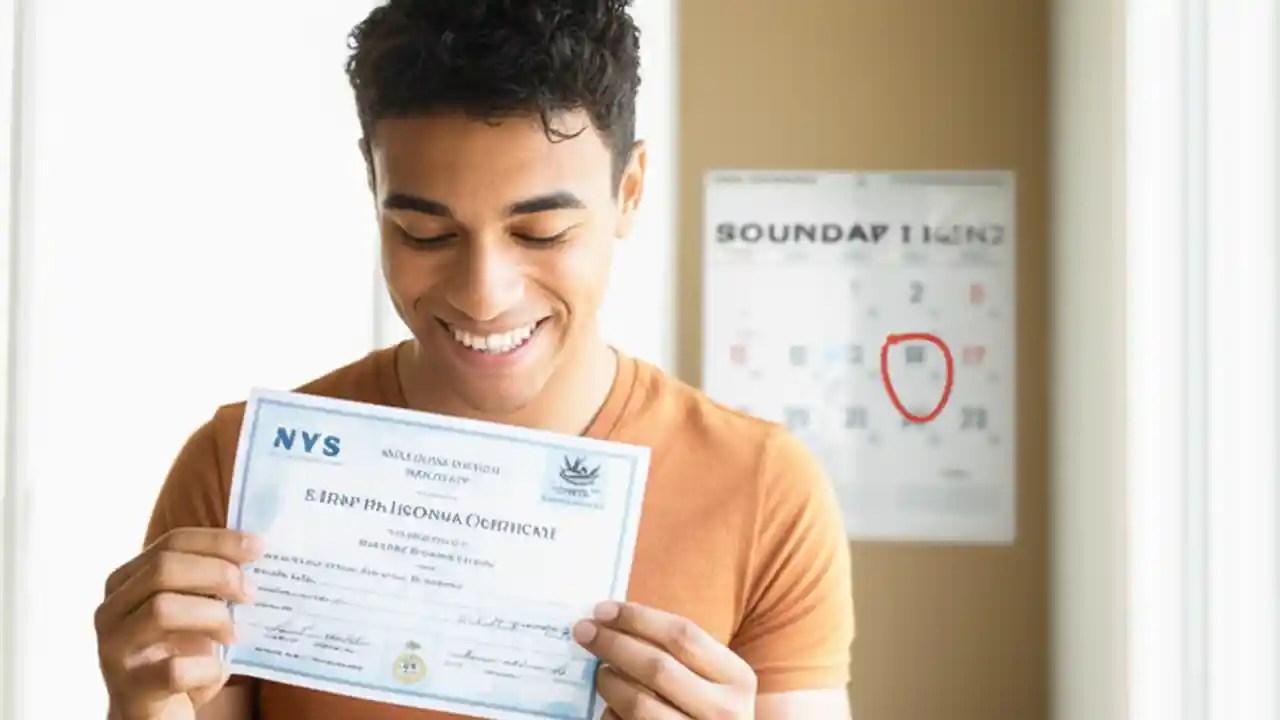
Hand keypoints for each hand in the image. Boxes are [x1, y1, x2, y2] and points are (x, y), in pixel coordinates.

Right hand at [95, 528, 261, 719]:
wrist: (157, 715)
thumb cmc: (179, 656)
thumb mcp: (194, 612)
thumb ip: (211, 584)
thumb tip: (257, 553)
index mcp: (125, 582)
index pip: (171, 543)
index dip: (217, 541)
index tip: (258, 546)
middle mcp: (110, 611)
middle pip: (163, 569)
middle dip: (217, 573)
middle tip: (250, 592)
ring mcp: (114, 651)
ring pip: (162, 609)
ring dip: (212, 617)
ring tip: (234, 633)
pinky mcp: (129, 691)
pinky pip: (173, 670)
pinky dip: (207, 667)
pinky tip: (218, 669)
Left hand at [573, 601, 755, 719]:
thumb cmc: (714, 709)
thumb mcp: (715, 679)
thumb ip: (682, 654)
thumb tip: (617, 622)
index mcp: (737, 677)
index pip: (682, 635)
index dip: (638, 618)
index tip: (603, 609)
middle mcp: (724, 710)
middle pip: (656, 666)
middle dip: (612, 644)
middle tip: (583, 630)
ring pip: (638, 704)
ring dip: (609, 682)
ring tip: (600, 672)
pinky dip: (612, 713)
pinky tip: (609, 706)